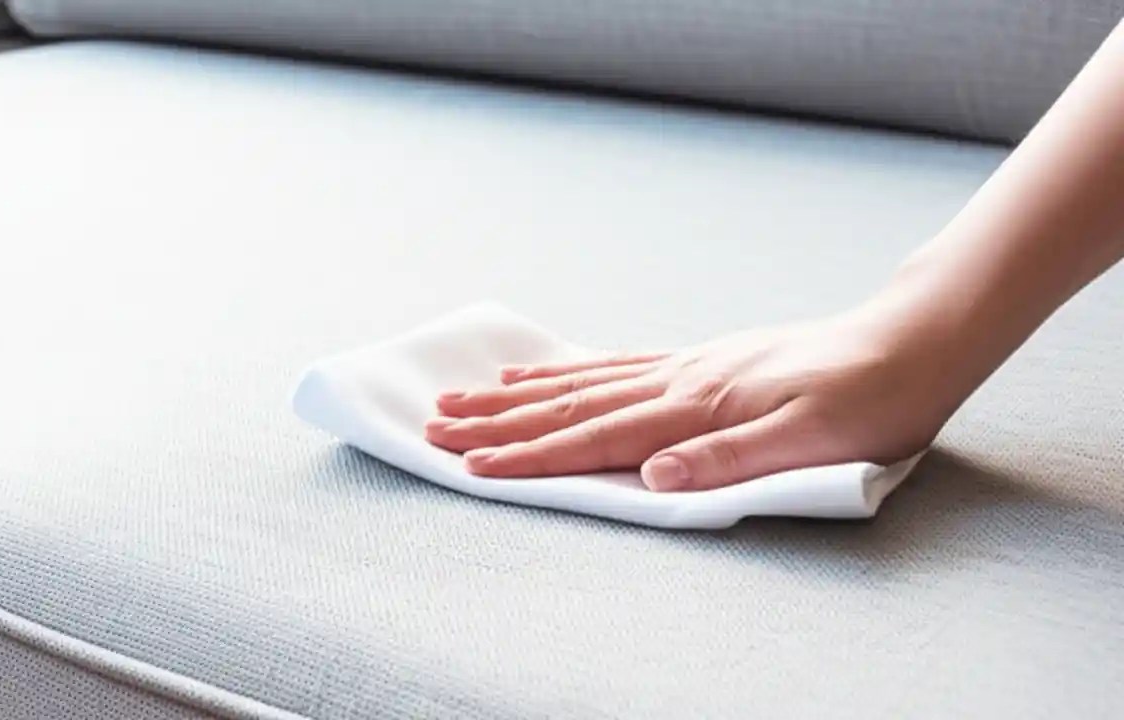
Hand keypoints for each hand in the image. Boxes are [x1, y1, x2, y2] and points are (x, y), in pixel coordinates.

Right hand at [425, 307, 962, 491]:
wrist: (908, 342)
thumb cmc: (869, 398)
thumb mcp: (813, 439)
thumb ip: (729, 459)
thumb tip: (651, 476)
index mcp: (699, 407)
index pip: (594, 437)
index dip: (529, 457)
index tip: (470, 466)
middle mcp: (679, 382)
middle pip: (570, 404)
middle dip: (499, 422)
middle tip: (436, 424)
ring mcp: (686, 367)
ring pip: (584, 381)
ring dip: (520, 395)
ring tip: (466, 397)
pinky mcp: (700, 360)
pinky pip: (618, 364)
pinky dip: (571, 370)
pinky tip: (543, 373)